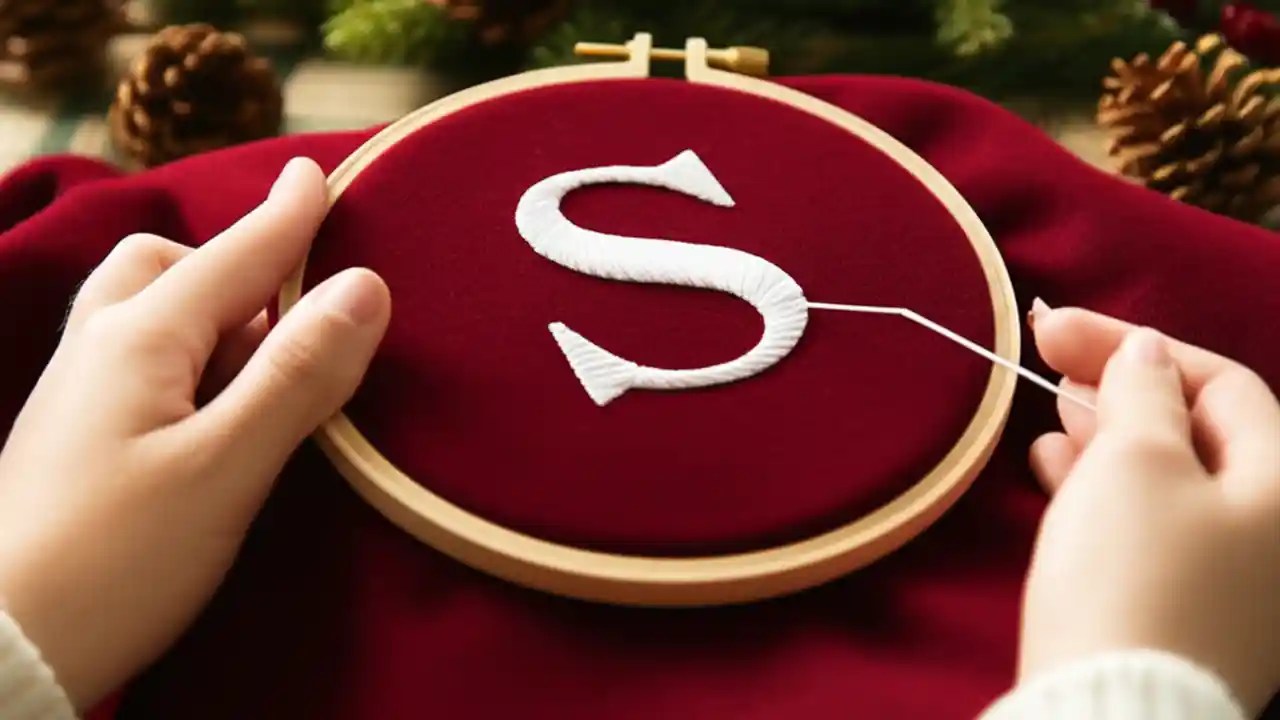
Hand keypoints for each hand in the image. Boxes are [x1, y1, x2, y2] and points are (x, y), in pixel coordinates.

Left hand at [0, 158, 390, 709]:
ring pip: (148, 314)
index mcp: (139, 338)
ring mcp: (78, 393)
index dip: (287, 216)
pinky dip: (188, 361)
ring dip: (211, 318)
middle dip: (237, 270)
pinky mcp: (75, 437)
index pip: (235, 255)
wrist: (4, 653)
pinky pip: (138, 361)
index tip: (316, 173)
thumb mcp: (226, 468)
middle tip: (295, 320)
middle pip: (170, 268)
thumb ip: (297, 374)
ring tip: (259, 378)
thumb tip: (365, 286)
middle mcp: (99, 348)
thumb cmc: (116, 560)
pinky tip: (210, 418)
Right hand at [1022, 302, 1279, 715]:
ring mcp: (1232, 579)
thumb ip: (1143, 393)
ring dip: (1106, 438)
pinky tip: (1055, 471)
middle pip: (1201, 433)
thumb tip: (1146, 354)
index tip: (1056, 330)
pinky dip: (1105, 492)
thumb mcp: (1136, 460)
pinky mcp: (1186, 611)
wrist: (1109, 708)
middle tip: (1049, 362)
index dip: (1138, 346)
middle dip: (1120, 390)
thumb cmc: (1131, 573)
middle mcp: (1272, 532)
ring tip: (1048, 417)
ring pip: (1171, 481)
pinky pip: (1153, 527)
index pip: (1223, 385)